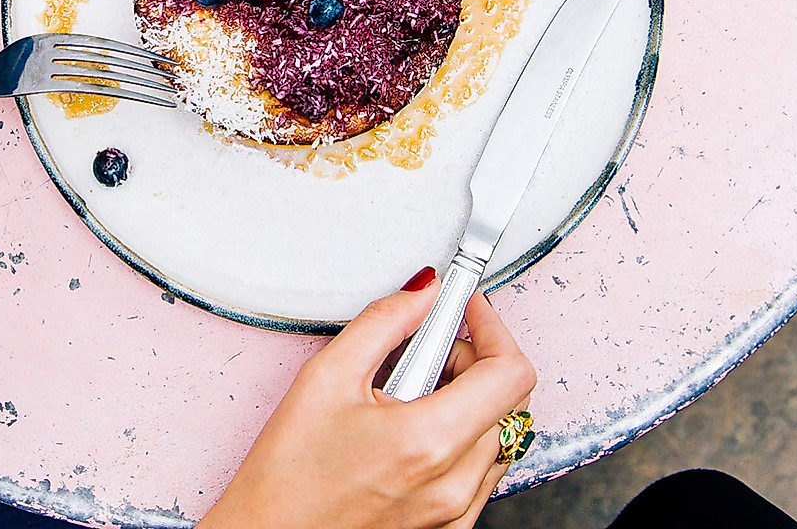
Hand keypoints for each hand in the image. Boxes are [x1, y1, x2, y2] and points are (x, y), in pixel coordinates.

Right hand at [200, 277, 536, 528]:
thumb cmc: (286, 480)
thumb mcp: (326, 377)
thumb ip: (386, 320)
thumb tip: (424, 291)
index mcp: (428, 442)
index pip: (510, 373)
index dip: (494, 327)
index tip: (471, 308)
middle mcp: (452, 484)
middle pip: (506, 399)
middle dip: (473, 358)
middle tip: (425, 348)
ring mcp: (454, 513)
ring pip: (498, 434)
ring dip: (470, 399)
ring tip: (412, 392)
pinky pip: (482, 470)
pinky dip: (464, 437)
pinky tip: (416, 428)